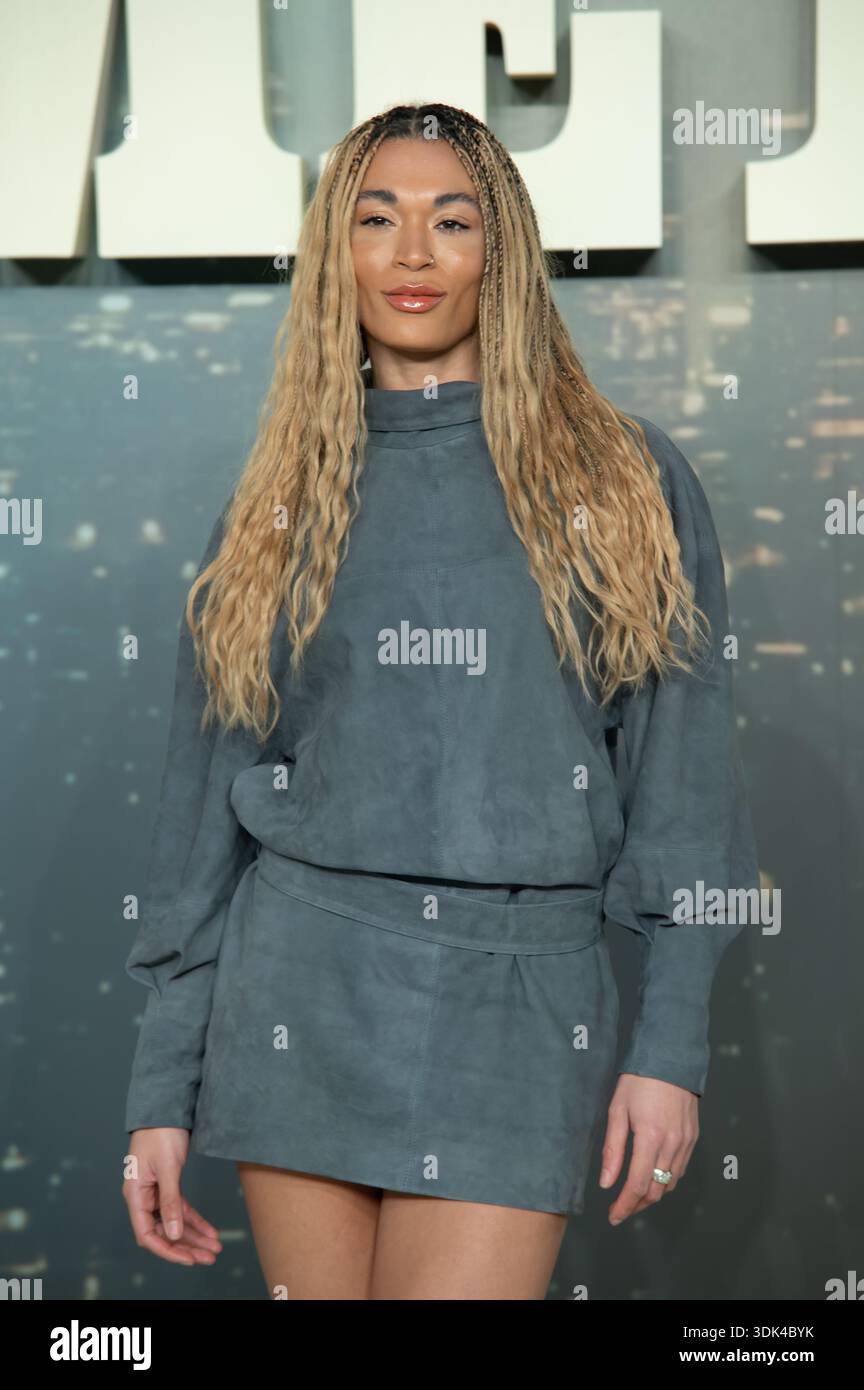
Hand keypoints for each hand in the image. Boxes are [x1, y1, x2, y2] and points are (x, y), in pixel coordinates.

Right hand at [122, 1127, 222, 1265]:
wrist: (165, 1105)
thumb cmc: (161, 1133)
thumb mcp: (168, 1168)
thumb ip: (170, 1202)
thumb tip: (173, 1234)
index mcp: (135, 1195)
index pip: (147, 1234)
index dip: (167, 1250)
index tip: (189, 1259)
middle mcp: (143, 1197)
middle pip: (163, 1231)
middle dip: (187, 1247)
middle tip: (210, 1257)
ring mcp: (155, 1191)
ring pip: (174, 1222)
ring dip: (194, 1236)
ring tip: (216, 1248)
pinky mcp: (167, 1183)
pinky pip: (180, 1208)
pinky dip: (195, 1219)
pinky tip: (211, 1230)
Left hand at [598, 1073, 698, 1225]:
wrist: (670, 1058)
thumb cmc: (638, 1081)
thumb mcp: (617, 1110)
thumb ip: (613, 1149)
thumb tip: (607, 1183)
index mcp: (650, 1137)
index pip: (638, 1185)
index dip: (624, 1205)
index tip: (612, 1216)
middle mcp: (672, 1144)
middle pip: (656, 1191)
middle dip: (637, 1205)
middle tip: (619, 1209)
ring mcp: (686, 1142)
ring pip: (670, 1184)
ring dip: (652, 1195)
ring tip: (633, 1196)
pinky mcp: (693, 1138)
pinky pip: (680, 1169)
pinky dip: (665, 1180)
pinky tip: (652, 1176)